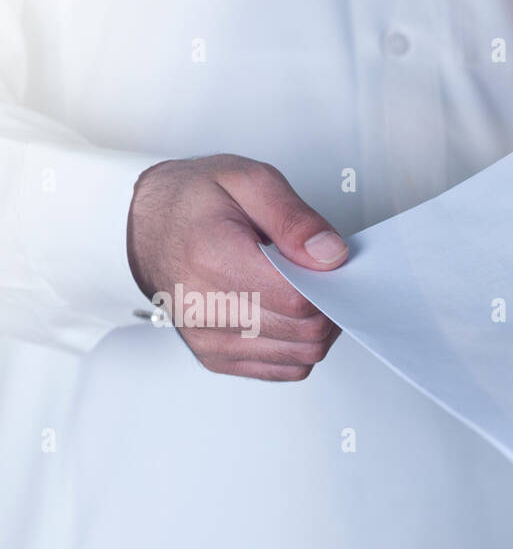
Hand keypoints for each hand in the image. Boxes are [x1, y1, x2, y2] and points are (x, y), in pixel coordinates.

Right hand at [127, 154, 347, 380]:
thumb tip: (331, 256)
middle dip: (328, 305)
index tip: (328, 265)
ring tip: (304, 291)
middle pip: (306, 332)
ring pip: (302, 355)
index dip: (330, 284)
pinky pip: (286, 368)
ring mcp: (209, 340)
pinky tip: (287, 314)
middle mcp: (204, 309)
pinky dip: (299, 344)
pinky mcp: (216, 358)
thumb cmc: (195, 201)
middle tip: (321, 276)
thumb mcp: (248, 180)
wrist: (145, 226)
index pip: (299, 300)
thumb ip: (295, 219)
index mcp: (213, 258)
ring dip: (317, 327)